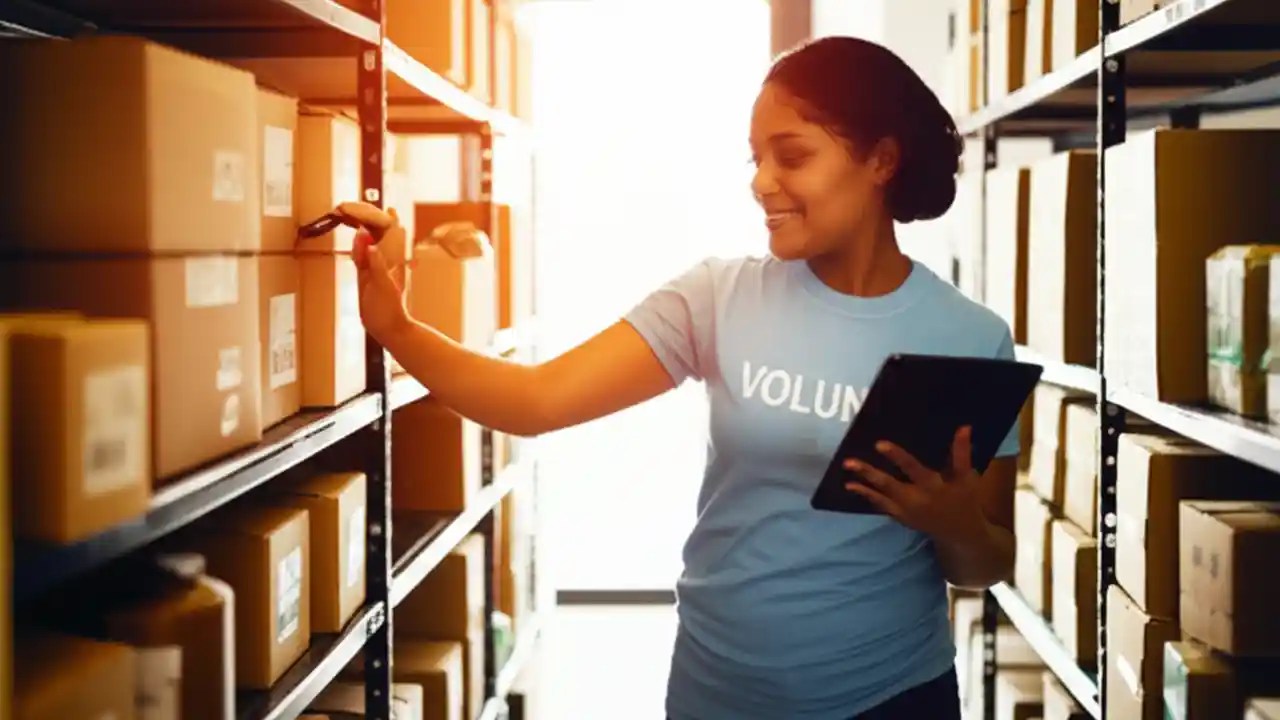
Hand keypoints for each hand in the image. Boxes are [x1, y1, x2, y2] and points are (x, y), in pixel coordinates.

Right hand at [344, 202, 410, 344]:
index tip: (350, 208)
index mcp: (393, 256)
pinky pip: (364, 251)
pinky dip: (358, 240)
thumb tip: (368, 240)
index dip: (369, 213)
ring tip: (347, 211)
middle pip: (377, 227)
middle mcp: (387, 256)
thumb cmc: (389, 310)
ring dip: (360, 223)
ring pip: (370, 236)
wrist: (389, 329)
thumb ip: (375, 262)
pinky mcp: (369, 272)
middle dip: (362, 214)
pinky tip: (356, 232)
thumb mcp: (381, 286)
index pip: (385, 226)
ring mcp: (378, 263)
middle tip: (343, 207)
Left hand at [843, 426, 988, 542]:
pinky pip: (882, 507)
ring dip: (863, 489)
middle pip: (888, 485)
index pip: (913, 469)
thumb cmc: (964, 500)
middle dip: (868, 473)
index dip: (897, 457)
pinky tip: (854, 488)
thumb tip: (964, 427)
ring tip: (846, 481)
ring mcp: (906, 512)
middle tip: (848, 462)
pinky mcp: (901, 519)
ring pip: (881, 498)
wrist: (959, 533)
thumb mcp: (965, 478)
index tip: (879, 444)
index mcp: (932, 487)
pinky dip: (869, 498)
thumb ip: (962, 453)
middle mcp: (915, 500)